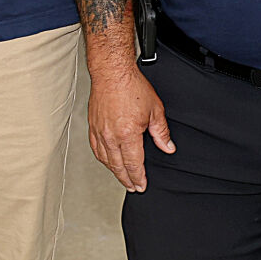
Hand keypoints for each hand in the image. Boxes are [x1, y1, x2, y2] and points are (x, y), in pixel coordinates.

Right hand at [88, 69, 174, 191]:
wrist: (112, 72)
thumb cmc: (132, 86)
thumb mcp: (155, 110)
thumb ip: (161, 132)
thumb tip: (168, 147)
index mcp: (128, 134)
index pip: (134, 164)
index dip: (139, 177)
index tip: (142, 185)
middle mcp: (111, 135)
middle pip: (118, 166)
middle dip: (127, 179)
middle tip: (133, 187)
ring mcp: (99, 131)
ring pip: (105, 159)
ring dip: (114, 171)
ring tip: (122, 177)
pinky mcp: (92, 125)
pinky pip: (96, 148)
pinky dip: (102, 158)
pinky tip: (107, 160)